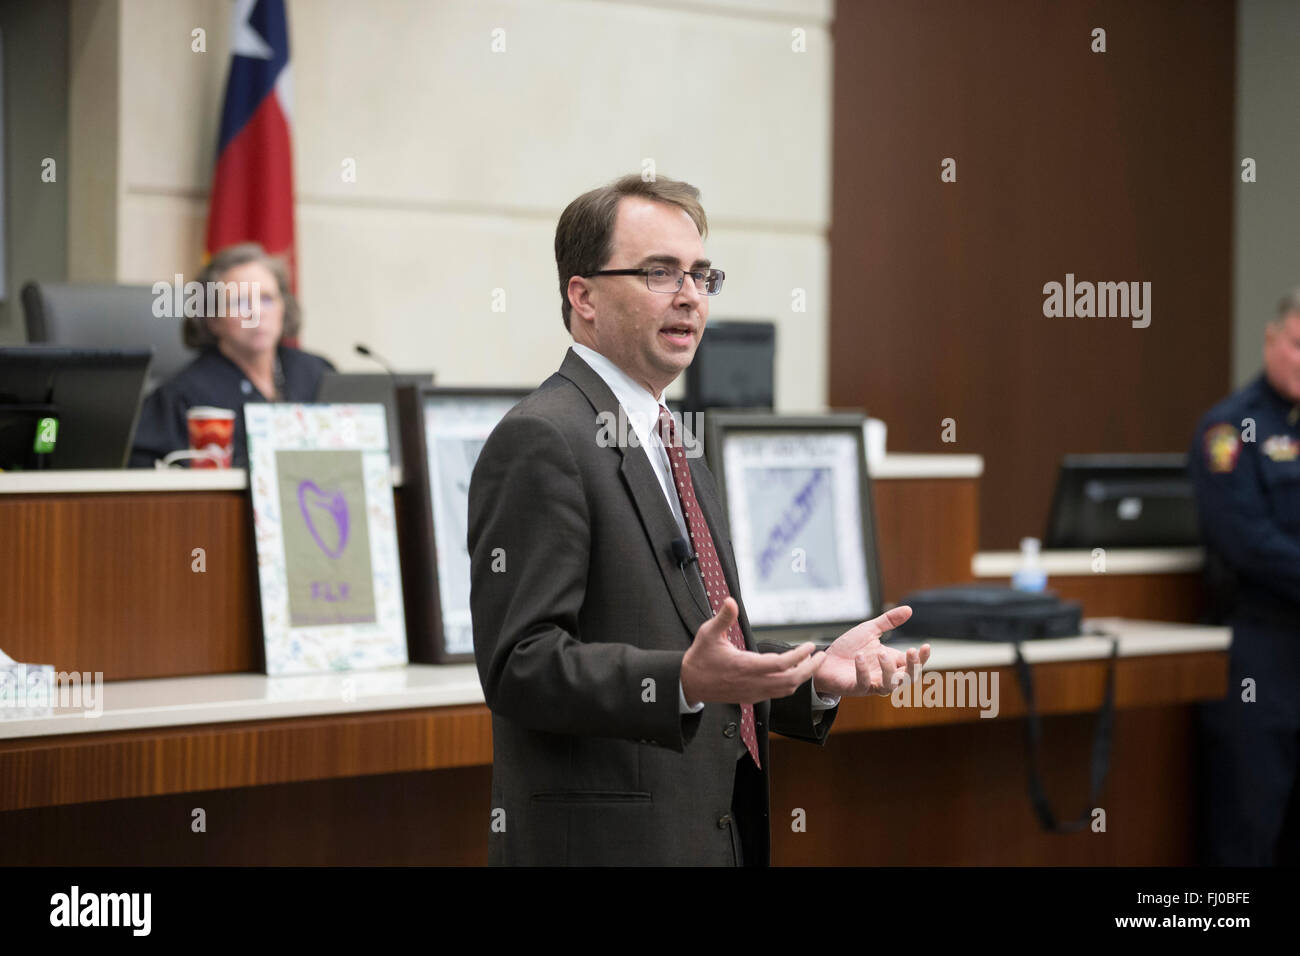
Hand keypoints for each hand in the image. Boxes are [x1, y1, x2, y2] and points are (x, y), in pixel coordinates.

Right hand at [680, 597, 823, 705]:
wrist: (690, 683)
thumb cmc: (700, 657)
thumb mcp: (708, 633)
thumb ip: (723, 617)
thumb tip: (730, 600)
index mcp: (744, 666)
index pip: (780, 664)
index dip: (799, 656)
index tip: (810, 646)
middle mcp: (752, 682)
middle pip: (790, 680)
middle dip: (810, 669)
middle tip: (821, 657)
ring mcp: (753, 692)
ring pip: (786, 690)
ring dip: (802, 677)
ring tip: (811, 664)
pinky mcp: (752, 697)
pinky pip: (778, 693)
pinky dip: (791, 684)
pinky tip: (794, 673)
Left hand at [812, 606, 929, 696]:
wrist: (825, 660)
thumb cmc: (849, 648)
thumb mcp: (870, 630)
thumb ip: (889, 621)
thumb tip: (909, 609)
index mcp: (892, 662)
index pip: (913, 664)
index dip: (922, 658)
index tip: (926, 645)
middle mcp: (885, 675)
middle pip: (908, 678)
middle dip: (912, 667)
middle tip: (910, 651)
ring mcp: (871, 683)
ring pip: (889, 686)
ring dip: (888, 670)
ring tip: (882, 653)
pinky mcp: (855, 688)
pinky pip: (863, 683)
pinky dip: (863, 670)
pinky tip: (860, 657)